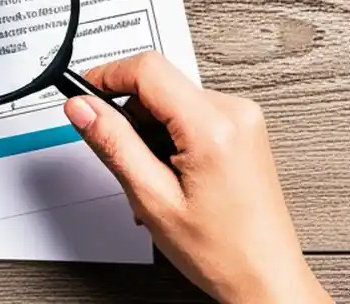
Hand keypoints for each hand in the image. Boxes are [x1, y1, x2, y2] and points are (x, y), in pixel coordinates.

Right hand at [63, 52, 330, 303]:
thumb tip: (83, 107)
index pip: (148, 69)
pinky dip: (170, 140)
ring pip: (172, 102)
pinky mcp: (242, 130)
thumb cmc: (223, 252)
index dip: (107, 77)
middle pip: (159, 85)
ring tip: (154, 181)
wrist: (266, 279)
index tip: (83, 95)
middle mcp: (235, 113)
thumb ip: (113, 144)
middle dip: (130, 119)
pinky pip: (191, 116)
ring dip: (150, 134)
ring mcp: (243, 120)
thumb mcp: (152, 198)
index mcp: (214, 126)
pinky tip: (171, 176)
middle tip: (124, 162)